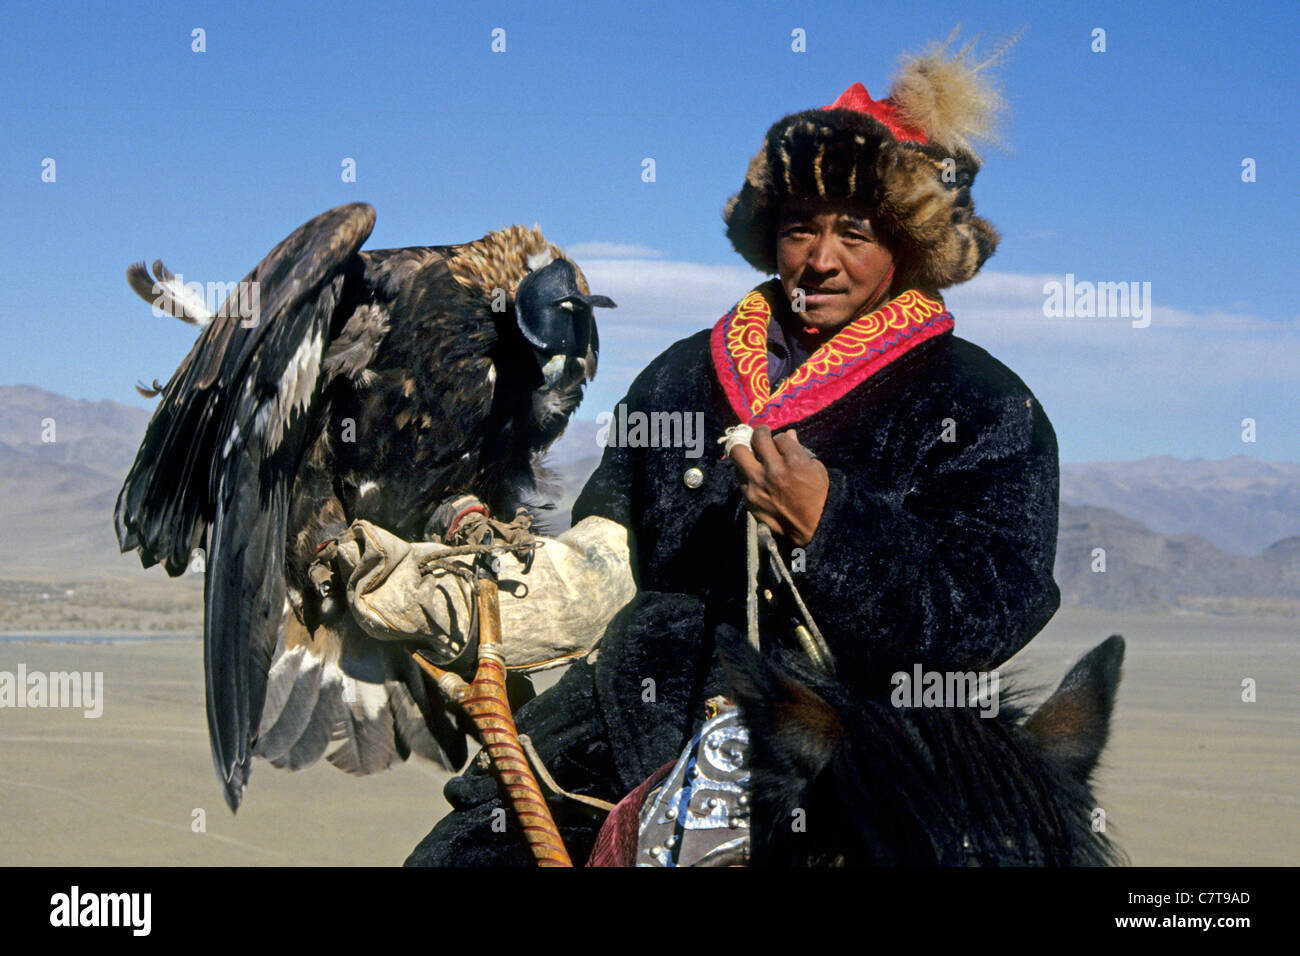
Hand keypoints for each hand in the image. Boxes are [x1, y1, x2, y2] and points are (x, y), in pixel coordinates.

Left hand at [728, 425, 828, 547]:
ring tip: (752, 454)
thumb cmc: (818, 497)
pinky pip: (740, 476)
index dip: (781, 439)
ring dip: (745, 451)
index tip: (781, 444)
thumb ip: (800, 450)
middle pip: (755, 438)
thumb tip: (789, 434)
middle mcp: (773, 469)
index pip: (779, 436)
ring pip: (737, 453)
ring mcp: (758, 483)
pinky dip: (746, 472)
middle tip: (761, 437)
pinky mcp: (749, 496)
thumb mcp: (816, 470)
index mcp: (794, 460)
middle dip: (759, 434)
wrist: (809, 528)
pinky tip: (754, 475)